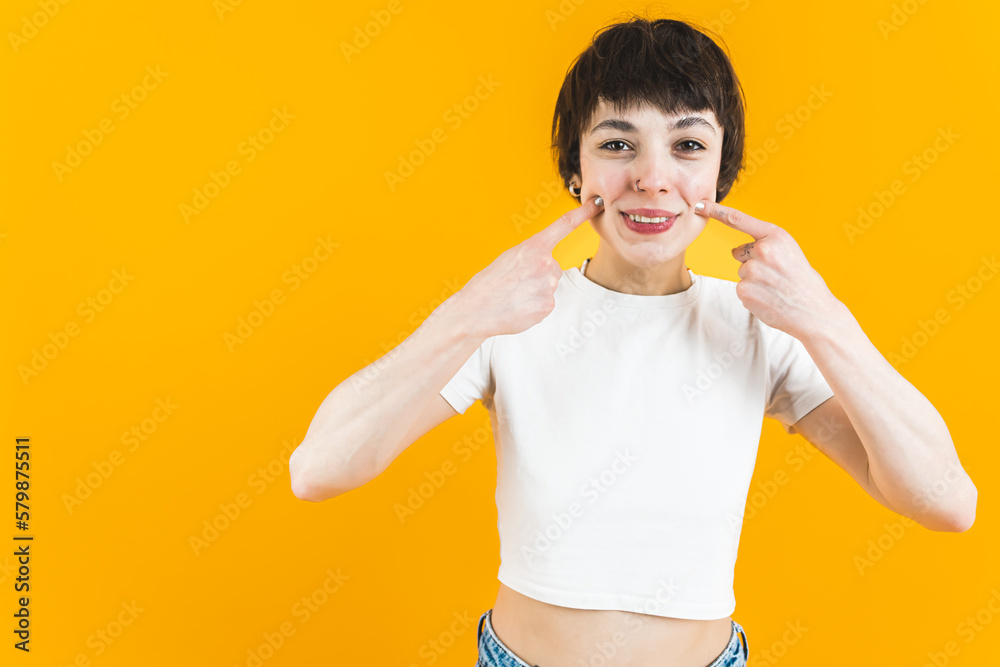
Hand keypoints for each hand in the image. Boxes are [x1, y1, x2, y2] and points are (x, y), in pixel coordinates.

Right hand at [449, 195, 603, 338]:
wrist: (476, 310)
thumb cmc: (488, 284)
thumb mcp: (509, 259)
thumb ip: (531, 256)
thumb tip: (546, 266)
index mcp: (532, 247)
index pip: (563, 225)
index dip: (583, 213)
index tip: (597, 204)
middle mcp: (545, 263)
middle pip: (553, 268)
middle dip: (538, 276)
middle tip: (515, 283)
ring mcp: (548, 285)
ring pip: (549, 287)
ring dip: (535, 292)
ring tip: (514, 296)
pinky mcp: (548, 305)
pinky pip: (546, 303)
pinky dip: (534, 306)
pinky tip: (518, 306)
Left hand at [694, 199, 844, 340]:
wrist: (813, 312)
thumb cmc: (803, 281)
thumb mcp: (790, 252)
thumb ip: (765, 245)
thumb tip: (735, 251)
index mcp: (776, 236)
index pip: (739, 220)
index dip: (716, 211)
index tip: (699, 204)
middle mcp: (762, 250)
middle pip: (741, 252)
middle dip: (753, 262)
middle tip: (777, 275)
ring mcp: (751, 271)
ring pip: (742, 272)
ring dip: (754, 280)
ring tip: (776, 288)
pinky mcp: (744, 290)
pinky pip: (742, 288)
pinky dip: (752, 295)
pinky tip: (769, 299)